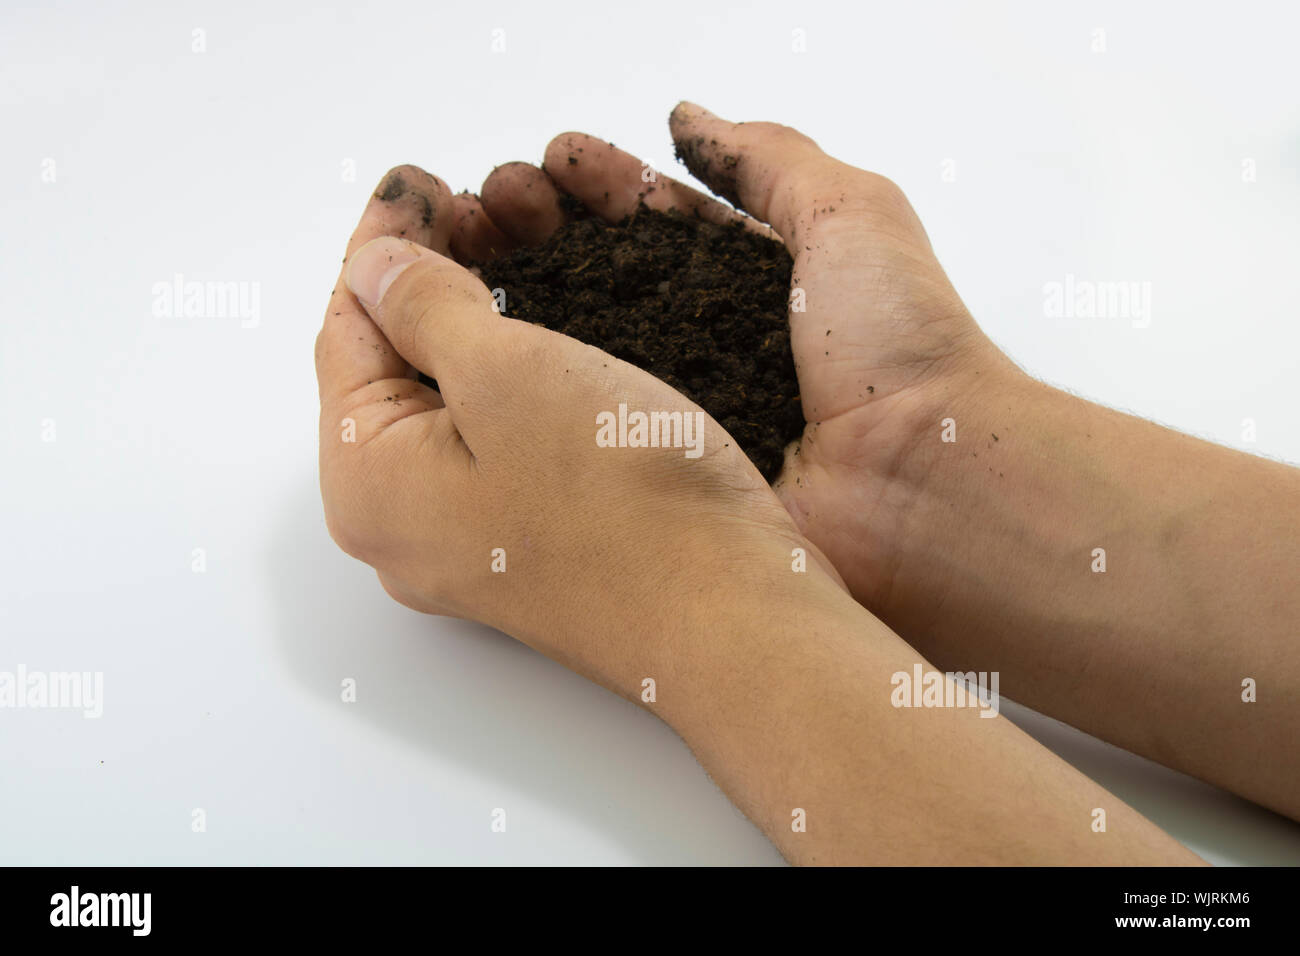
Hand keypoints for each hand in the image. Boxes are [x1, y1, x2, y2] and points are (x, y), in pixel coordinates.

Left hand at [314, 165, 841, 696]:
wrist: (731, 620)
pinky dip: (508, 378)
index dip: (379, 243)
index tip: (419, 179)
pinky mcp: (530, 548)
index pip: (345, 330)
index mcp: (367, 482)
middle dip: (426, 278)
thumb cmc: (620, 501)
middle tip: (470, 205)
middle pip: (391, 371)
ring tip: (511, 253)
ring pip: (448, 406)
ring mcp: (466, 545)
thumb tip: (373, 267)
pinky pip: (494, 442)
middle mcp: (401, 525)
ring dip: (471, 322)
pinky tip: (544, 338)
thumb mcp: (507, 372)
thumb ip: (425, 306)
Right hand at [531, 103, 1016, 611]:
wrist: (921, 484)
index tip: (551, 161)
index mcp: (755, 277)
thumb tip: (688, 119)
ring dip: (524, 290)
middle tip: (491, 201)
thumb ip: (768, 159)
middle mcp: (707, 341)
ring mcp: (680, 407)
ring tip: (467, 244)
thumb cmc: (898, 345)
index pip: (657, 219)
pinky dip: (533, 374)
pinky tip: (485, 338)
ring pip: (583, 342)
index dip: (602, 187)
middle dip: (545, 229)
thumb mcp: (850, 212)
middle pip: (606, 275)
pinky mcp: (660, 465)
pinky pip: (587, 415)